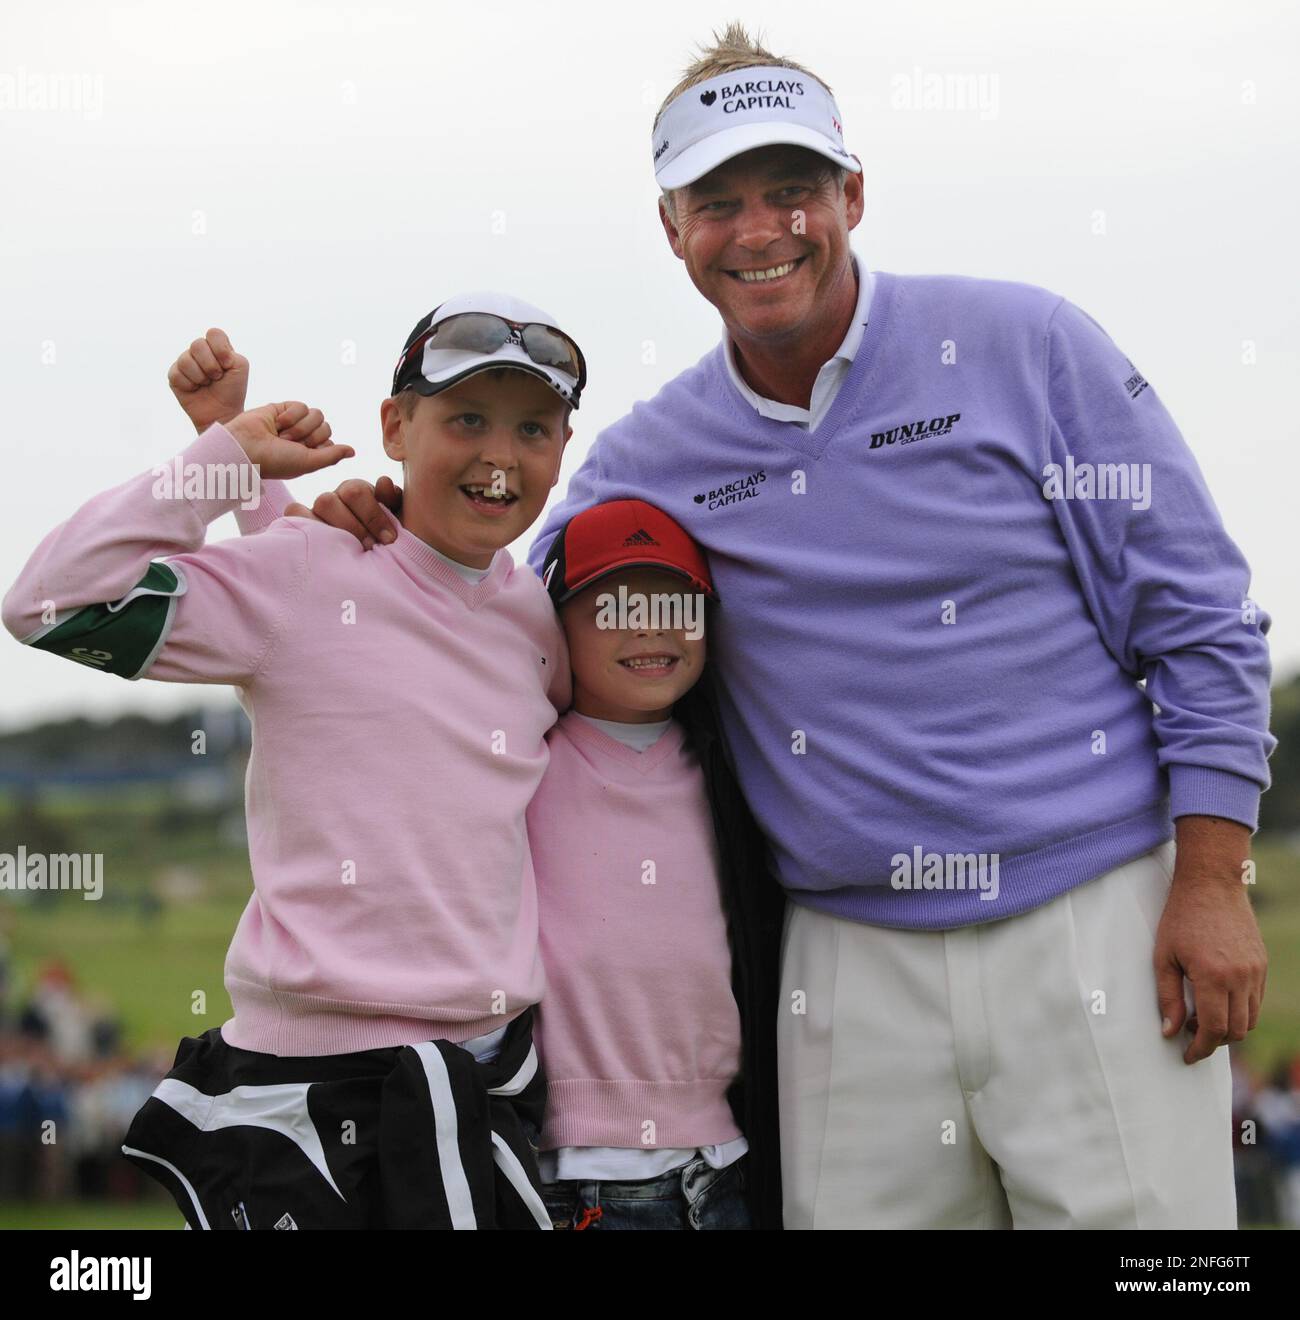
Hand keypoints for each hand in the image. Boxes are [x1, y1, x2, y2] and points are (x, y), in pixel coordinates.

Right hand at [169, 328, 249, 432]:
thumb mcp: (240, 367)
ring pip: (186, 359)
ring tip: (206, 384)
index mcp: (217, 346)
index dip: (221, 350)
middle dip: (210, 366)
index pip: (214, 333)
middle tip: (216, 378)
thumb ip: (229, 352)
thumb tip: (208, 353)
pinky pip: (177, 374)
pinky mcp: (174, 375)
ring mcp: (185, 362)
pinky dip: (190, 385)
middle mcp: (199, 351)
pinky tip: (195, 390)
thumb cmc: (232, 390)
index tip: (227, 365)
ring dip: (201, 377)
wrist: (222, 413)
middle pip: (197, 344)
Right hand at [225, 403, 353, 479]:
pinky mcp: (282, 408)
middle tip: (289, 444)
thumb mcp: (308, 462)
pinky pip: (301, 406)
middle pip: (326, 427)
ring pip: (316, 414)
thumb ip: (332, 456)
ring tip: (282, 435)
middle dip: (309, 435)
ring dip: (300, 426)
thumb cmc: (274, 461)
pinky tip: (277, 423)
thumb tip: (353, 451)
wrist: (245, 446)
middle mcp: (303, 438)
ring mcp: (293, 423)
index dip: (320, 446)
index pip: (331, 442)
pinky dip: (291, 415)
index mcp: (309, 454)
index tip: (302, 453)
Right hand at [286, 475, 402, 549]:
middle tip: (370, 547)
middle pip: (328, 501)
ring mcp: (314, 514)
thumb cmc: (387, 539)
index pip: (355, 491)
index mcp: (355, 492)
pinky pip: (292, 518)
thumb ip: (392, 501)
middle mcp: (332, 499)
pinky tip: (325, 549)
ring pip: (307, 512)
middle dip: (352, 527)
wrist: (383, 561)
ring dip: (331, 533)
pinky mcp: (300, 527)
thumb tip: (383, 482)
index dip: (373, 515)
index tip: (389, 538)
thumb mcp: (397, 521)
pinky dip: (303, 529)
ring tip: (350, 552)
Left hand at [1154, 816, 1266, 1063]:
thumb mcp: (1163, 957)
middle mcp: (1240, 978)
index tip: (1186, 1055)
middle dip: (1213, 1041)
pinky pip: (1255, 1000)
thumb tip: (1169, 1032)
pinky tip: (1217, 1001)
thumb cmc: (1180, 918)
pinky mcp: (1262, 964)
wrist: (1211, 884)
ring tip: (1201, 1018)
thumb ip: (1167, 997)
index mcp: (1213, 977)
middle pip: (1236, 1030)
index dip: (1200, 1048)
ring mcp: (1256, 971)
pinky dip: (1239, 1011)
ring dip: (1229, 1028)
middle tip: (1190, 1036)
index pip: (1214, 1030)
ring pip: (1250, 1019)